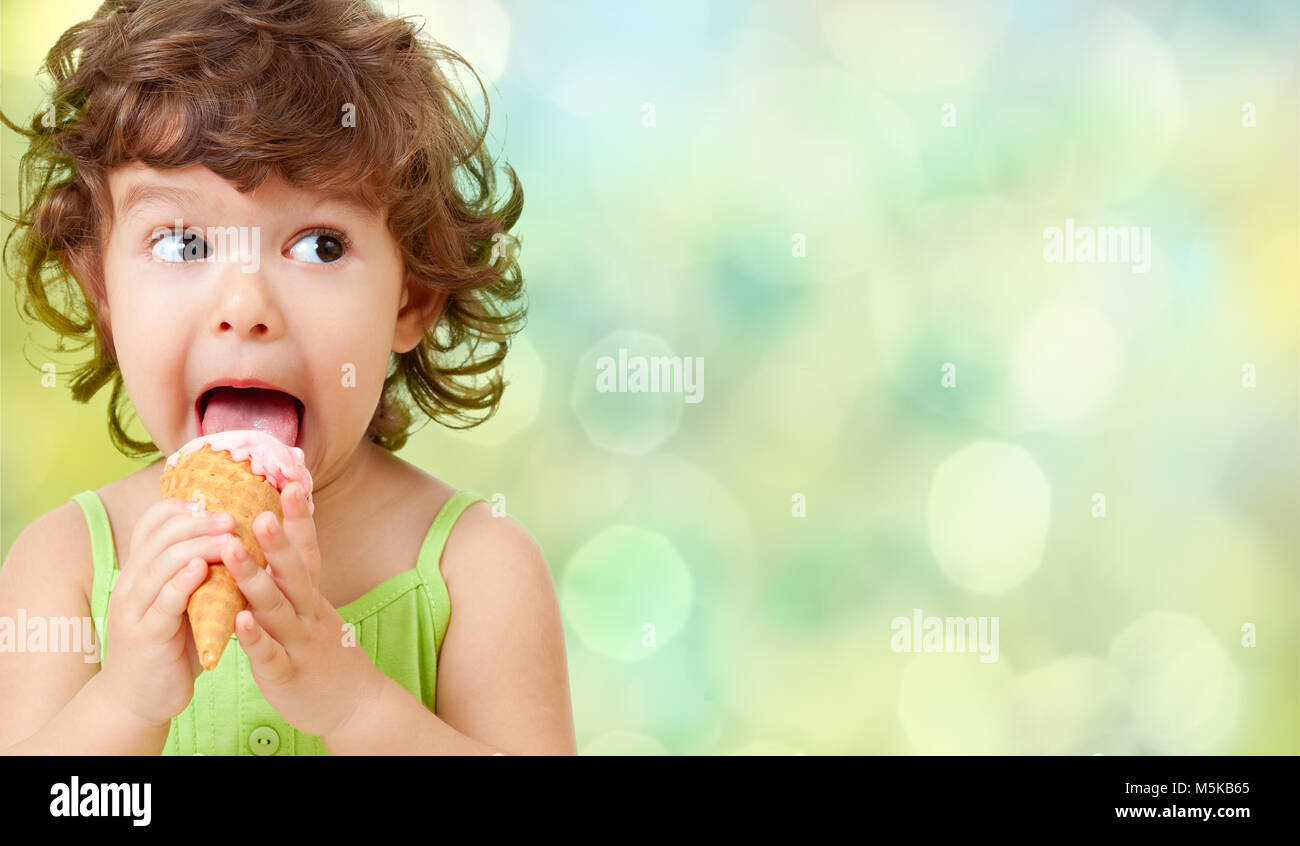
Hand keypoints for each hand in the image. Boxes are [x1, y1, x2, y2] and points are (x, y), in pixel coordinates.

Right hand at [100, 498, 236, 725]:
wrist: (140, 699)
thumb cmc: (171, 645)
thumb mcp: (184, 601)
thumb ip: (201, 572)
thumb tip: (239, 538)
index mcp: (142, 569)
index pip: (154, 522)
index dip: (185, 507)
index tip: (221, 502)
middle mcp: (132, 582)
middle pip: (160, 536)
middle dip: (199, 521)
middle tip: (233, 516)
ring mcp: (135, 608)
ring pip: (162, 563)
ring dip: (197, 545)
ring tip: (228, 535)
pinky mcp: (145, 635)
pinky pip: (163, 602)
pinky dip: (182, 582)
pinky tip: (202, 569)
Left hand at [218, 482, 385, 737]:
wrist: (356, 707)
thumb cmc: (328, 655)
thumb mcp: (315, 611)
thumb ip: (293, 582)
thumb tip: (273, 543)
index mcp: (313, 597)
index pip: (309, 550)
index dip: (301, 519)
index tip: (292, 483)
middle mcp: (309, 614)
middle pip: (293, 572)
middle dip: (276, 541)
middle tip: (258, 510)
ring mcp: (300, 643)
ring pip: (276, 608)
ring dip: (254, 579)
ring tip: (231, 551)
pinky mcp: (287, 674)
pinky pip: (270, 654)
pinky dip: (254, 638)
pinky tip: (238, 622)